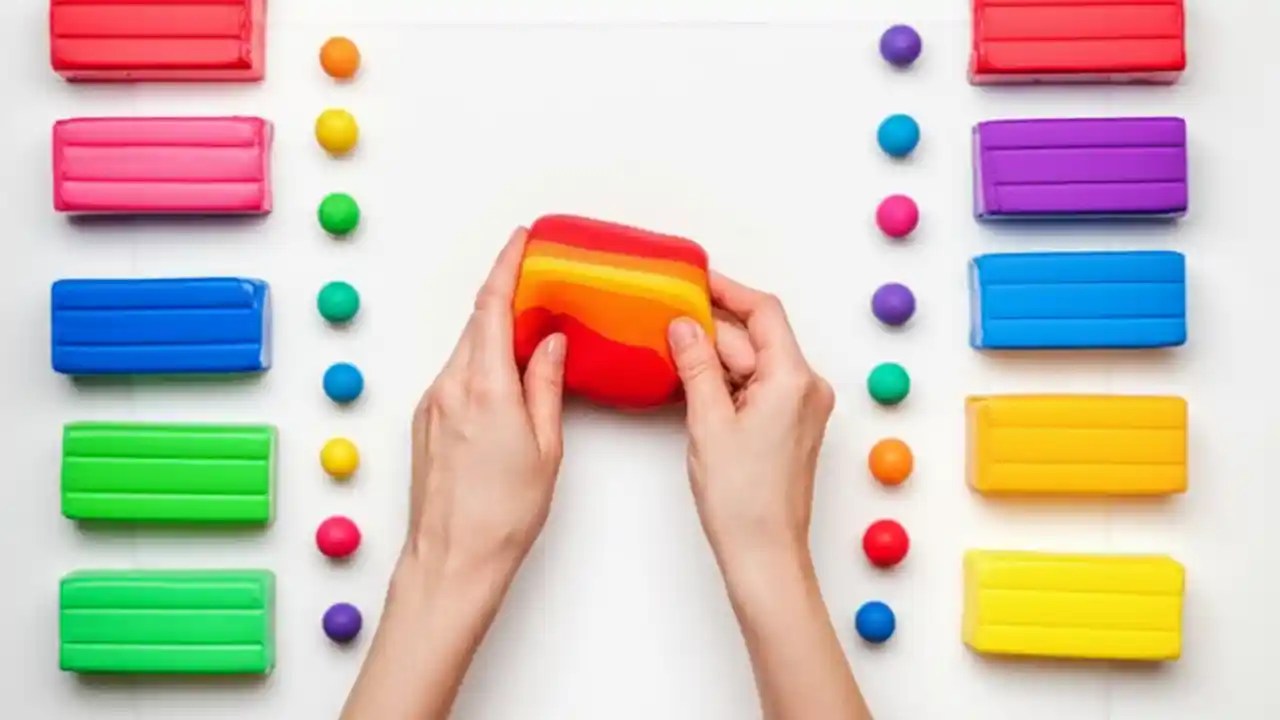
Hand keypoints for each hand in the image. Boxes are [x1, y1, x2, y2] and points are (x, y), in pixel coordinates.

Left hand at [342, 228, 565, 719]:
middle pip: (477, 324)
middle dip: (505, 298)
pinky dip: (480, 364)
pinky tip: (505, 378)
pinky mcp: (425, 423)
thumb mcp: (545, 446)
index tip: (521, 240)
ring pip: (466, 351)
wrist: (452, 560)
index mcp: (485, 386)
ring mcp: (432, 404)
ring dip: (494, 335)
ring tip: (529, 334)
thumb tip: (549, 342)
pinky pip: (456, 376)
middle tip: (538, 284)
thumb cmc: (502, 515)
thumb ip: (545, 384)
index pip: (492, 307)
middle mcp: (450, 386)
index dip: (507, 267)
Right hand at [667, 272, 869, 719]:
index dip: (727, 290)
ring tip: (671, 354)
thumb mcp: (708, 422)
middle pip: (755, 338)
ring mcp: (801, 408)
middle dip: (712, 330)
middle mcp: (806, 387)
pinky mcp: (790, 426)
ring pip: (753, 363)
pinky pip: (756, 387)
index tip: (694, 279)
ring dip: (716, 358)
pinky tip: (693, 386)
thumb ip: (696, 365)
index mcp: (794, 379)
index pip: (763, 312)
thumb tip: (683, 324)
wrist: (765, 554)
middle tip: (664, 321)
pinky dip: (726, 382)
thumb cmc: (742, 499)